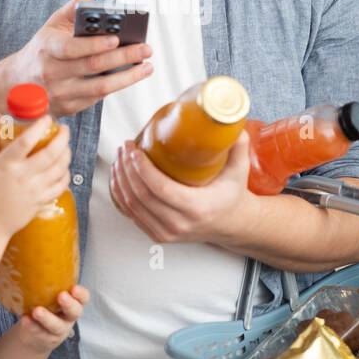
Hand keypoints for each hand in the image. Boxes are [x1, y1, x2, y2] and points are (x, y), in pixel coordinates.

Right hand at [0, 113, 71, 236]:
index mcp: (6, 164)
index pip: (26, 141)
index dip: (40, 127)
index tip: (47, 118)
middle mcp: (22, 176)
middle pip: (51, 153)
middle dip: (63, 138)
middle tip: (64, 129)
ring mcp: (34, 190)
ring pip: (60, 168)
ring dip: (67, 154)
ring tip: (65, 146)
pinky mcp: (41, 202)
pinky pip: (61, 185)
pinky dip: (66, 174)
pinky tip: (63, 168)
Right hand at [7, 0, 153, 116]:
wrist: (17, 84)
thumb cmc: (42, 50)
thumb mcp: (50, 27)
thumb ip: (71, 11)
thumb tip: (91, 1)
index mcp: (46, 49)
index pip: (71, 48)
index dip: (94, 44)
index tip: (116, 39)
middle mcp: (52, 73)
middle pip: (92, 67)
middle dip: (123, 57)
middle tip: (146, 49)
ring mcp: (60, 93)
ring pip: (99, 88)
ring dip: (128, 78)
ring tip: (148, 67)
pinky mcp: (69, 107)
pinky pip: (97, 98)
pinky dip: (117, 86)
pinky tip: (132, 76)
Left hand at [13, 286, 90, 353]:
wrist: (36, 335)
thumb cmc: (44, 305)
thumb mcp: (50, 293)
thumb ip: (49, 279)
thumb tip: (35, 246)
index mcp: (73, 302)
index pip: (83, 298)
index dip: (81, 294)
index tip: (73, 288)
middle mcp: (68, 317)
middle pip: (75, 312)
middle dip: (69, 305)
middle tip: (61, 296)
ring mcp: (57, 330)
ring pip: (56, 326)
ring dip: (47, 318)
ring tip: (36, 311)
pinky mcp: (44, 339)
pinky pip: (39, 333)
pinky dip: (31, 326)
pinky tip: (24, 319)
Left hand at [109, 132, 254, 245]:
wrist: (231, 225)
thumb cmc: (232, 196)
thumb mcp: (239, 171)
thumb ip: (238, 146)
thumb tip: (231, 123)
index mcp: (197, 208)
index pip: (161, 189)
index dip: (142, 169)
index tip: (135, 150)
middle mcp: (179, 224)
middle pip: (141, 196)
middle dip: (127, 169)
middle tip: (125, 148)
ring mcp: (167, 233)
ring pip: (132, 206)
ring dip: (121, 180)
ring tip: (120, 158)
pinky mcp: (158, 235)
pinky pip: (132, 215)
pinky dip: (120, 196)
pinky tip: (119, 178)